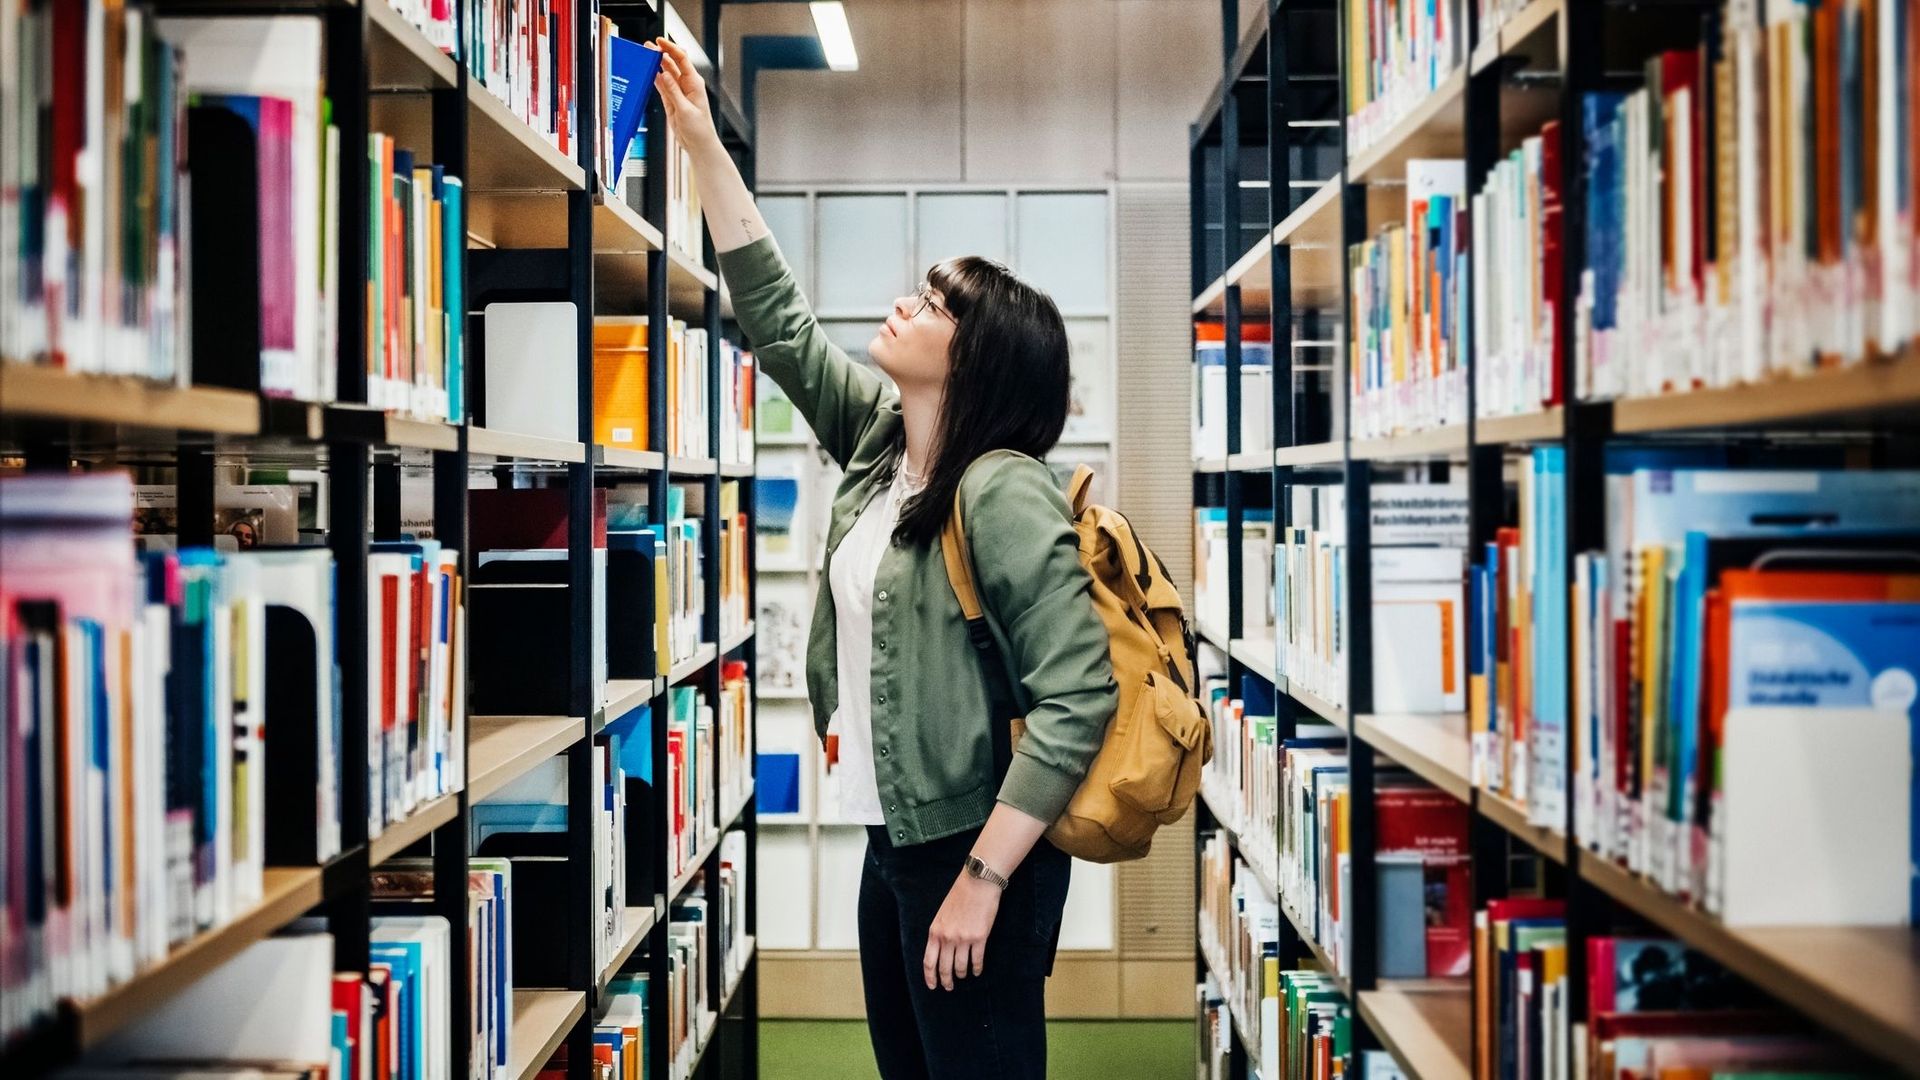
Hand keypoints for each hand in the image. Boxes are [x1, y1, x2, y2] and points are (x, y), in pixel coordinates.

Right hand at [652, 37, 721, 156]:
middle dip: (661, 53)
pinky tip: (647, 71)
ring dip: (656, 64)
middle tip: (648, 46)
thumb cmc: (699, 129)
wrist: (698, 144)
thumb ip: (674, 92)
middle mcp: (686, 84)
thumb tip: (665, 74)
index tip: (659, 41)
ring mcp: (678, 91)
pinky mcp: (671, 99)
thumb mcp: (685, 110)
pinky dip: (654, 78)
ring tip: (645, 54)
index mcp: (694, 83)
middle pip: (672, 63)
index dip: (671, 48)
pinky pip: (661, 85)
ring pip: (665, 72)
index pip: (682, 59)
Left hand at [923, 873, 1001, 990]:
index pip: (928, 961)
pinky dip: (977, 968)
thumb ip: (940, 932)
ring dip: (962, 974)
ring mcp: (963, 939)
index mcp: (935, 931)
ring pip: (960, 966)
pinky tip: (977, 970)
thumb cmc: (960, 895)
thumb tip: (941, 950)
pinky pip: (977, 960)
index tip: (932, 986)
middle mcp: (947, 938)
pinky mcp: (979, 938)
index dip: (930, 977)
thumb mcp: (942, 914)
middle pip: (944, 968)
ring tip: (964, 976)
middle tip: (949, 987)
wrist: (978, 882)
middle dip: (946, 980)